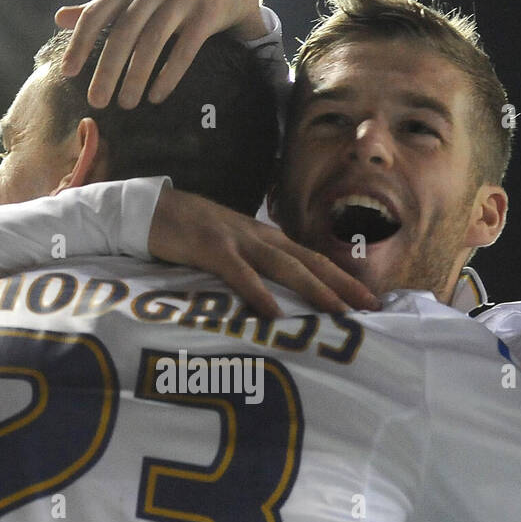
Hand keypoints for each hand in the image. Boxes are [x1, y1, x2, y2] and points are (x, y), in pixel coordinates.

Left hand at [55, 0, 266, 108]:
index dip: (81, 43)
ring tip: (126, 104)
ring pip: (153, 41)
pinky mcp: (208, 12)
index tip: (68, 72)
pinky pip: (186, 48)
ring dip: (136, 76)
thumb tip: (59, 18)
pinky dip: (169, 74)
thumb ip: (103, 6)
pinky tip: (157, 96)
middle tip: (97, 101)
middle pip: (125, 31)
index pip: (98, 12)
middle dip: (108, 69)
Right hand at [148, 187, 380, 317]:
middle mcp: (259, 236)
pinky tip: (274, 313)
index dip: (342, 277)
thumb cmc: (188, 232)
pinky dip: (258, 293)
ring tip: (339, 311)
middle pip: (309, 261)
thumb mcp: (229, 247)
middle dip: (343, 284)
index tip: (370, 298)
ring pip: (284, 266)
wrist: (148, 208)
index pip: (312, 258)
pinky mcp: (211, 248)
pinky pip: (240, 273)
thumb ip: (252, 265)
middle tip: (372, 307)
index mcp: (265, 237)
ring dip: (314, 289)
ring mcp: (236, 240)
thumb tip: (276, 294)